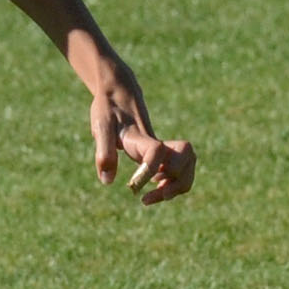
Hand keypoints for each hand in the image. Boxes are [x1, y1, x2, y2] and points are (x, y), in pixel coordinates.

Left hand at [82, 51, 196, 204]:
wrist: (120, 90)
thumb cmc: (108, 107)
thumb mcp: (100, 127)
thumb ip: (104, 152)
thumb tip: (107, 181)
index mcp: (140, 136)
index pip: (155, 151)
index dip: (149, 169)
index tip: (133, 188)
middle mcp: (158, 142)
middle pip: (185, 162)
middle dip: (172, 185)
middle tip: (145, 198)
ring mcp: (165, 147)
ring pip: (188, 168)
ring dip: (177, 186)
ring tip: (151, 197)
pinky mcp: (165, 152)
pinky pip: (183, 169)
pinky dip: (176, 182)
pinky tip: (156, 185)